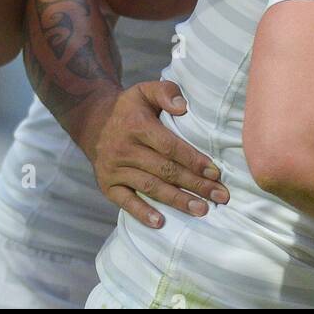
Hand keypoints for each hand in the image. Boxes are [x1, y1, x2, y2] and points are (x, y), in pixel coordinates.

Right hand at [80, 79, 229, 227]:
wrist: (93, 122)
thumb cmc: (130, 107)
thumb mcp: (145, 90)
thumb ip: (166, 92)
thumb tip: (183, 108)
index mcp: (138, 126)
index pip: (170, 147)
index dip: (193, 160)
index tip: (215, 172)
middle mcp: (124, 149)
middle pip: (165, 170)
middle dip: (195, 184)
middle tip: (220, 196)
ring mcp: (114, 169)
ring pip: (150, 187)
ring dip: (177, 200)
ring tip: (202, 210)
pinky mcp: (106, 185)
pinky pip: (125, 201)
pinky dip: (142, 213)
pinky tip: (160, 223)